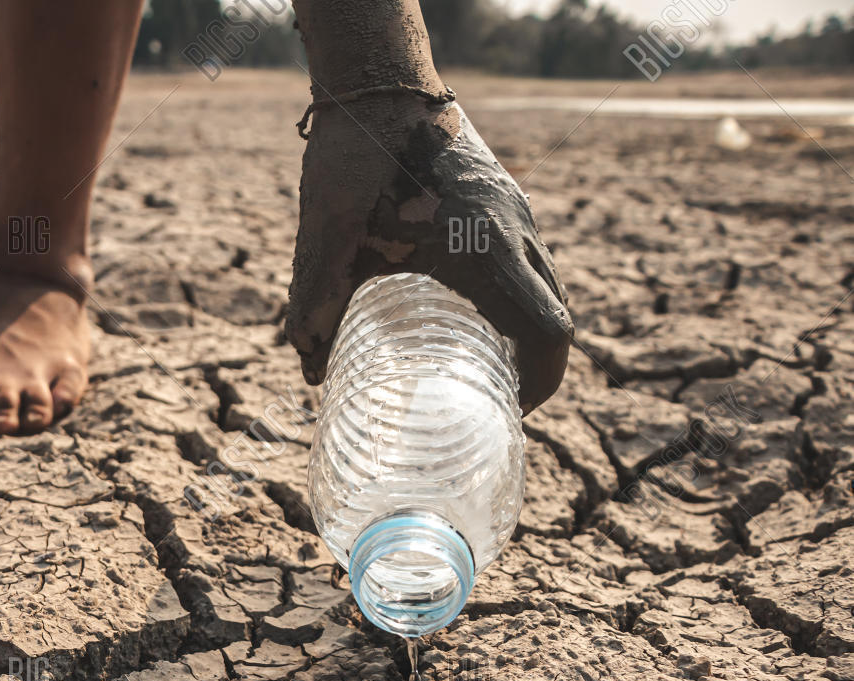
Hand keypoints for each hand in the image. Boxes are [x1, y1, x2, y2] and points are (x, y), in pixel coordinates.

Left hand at [286, 97, 571, 412]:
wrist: (381, 84)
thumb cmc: (355, 156)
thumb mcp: (329, 236)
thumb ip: (316, 304)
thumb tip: (310, 373)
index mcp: (486, 249)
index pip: (547, 332)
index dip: (541, 384)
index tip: (514, 412)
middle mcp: (513, 231)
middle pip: (554, 316)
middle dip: (535, 366)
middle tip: (497, 399)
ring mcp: (514, 209)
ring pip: (543, 285)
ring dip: (526, 328)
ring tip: (485, 363)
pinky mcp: (502, 197)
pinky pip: (526, 258)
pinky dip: (515, 294)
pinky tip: (471, 308)